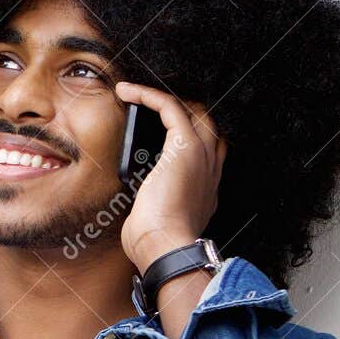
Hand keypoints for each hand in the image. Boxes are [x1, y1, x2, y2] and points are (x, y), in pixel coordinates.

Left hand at [114, 81, 226, 271]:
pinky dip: (148, 95)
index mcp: (206, 189)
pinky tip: (128, 92)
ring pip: (192, 111)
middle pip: (205, 126)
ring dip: (162, 99)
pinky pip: (169, 106)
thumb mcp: (155, 222)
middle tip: (150, 108)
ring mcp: (202, 155)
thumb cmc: (156, 244)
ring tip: (135, 95)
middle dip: (181, 112)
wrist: (166, 246)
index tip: (156, 135)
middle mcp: (210, 170)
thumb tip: (136, 203)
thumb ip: (151, 206)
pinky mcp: (185, 146)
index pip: (205, 154)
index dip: (186, 138)